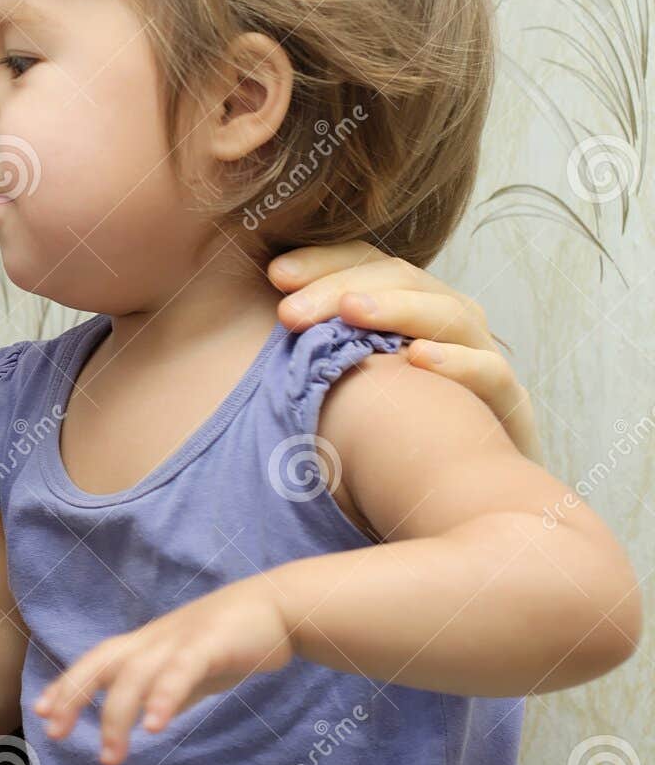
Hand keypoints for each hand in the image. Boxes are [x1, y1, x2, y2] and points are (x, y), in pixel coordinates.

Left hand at [32, 577, 293, 764]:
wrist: (279, 606)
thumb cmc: (232, 639)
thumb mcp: (189, 670)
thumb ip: (164, 692)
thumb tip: (143, 719)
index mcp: (147, 644)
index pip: (96, 662)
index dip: (69, 684)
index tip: (44, 712)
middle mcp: (155, 640)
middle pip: (102, 663)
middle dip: (74, 695)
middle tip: (54, 732)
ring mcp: (180, 640)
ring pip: (135, 675)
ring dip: (118, 716)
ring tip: (111, 757)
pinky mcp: (210, 644)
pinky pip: (180, 672)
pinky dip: (163, 697)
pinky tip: (153, 726)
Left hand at [268, 242, 540, 461]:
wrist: (464, 501)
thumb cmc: (386, 444)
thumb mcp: (343, 389)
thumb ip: (310, 353)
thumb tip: (255, 324)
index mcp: (407, 311)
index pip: (368, 265)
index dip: (324, 263)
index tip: (275, 276)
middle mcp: (449, 326)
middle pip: (403, 280)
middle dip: (343, 288)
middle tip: (291, 312)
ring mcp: (482, 361)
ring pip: (451, 314)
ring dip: (397, 309)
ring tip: (349, 311)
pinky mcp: (509, 407)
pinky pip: (490, 373)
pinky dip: (456, 362)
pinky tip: (415, 359)